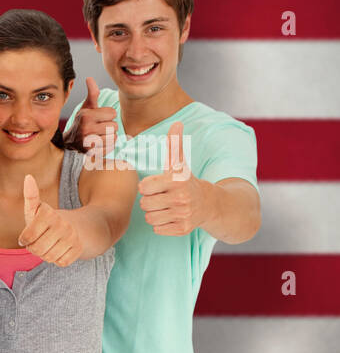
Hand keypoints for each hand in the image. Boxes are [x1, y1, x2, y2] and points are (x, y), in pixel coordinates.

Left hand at [18, 174, 83, 265]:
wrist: (86, 227)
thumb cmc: (54, 220)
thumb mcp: (40, 209)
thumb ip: (31, 196)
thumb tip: (28, 177)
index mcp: (49, 214)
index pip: (27, 237)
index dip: (25, 240)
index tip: (28, 237)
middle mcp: (62, 225)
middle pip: (37, 250)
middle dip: (35, 249)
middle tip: (40, 242)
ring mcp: (72, 238)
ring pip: (48, 257)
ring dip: (47, 255)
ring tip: (51, 246)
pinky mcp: (79, 250)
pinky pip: (61, 263)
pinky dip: (59, 260)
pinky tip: (62, 250)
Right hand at [71, 77, 118, 167]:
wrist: (70, 143)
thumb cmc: (81, 122)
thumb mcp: (86, 108)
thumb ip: (92, 94)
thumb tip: (90, 78)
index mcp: (86, 116)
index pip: (112, 113)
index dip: (108, 115)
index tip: (99, 118)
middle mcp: (86, 129)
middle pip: (114, 126)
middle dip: (109, 126)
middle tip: (99, 128)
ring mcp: (89, 142)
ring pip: (114, 137)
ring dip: (109, 136)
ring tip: (99, 135)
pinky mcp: (92, 153)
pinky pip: (111, 147)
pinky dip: (108, 146)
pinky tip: (99, 144)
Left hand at [138, 121, 207, 235]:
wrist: (209, 204)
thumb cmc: (186, 182)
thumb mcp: (180, 164)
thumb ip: (174, 145)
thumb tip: (176, 122)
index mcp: (177, 180)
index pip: (144, 187)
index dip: (147, 186)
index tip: (157, 185)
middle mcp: (181, 198)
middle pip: (145, 204)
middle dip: (150, 201)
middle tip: (162, 197)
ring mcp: (183, 215)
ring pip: (150, 218)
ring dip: (154, 213)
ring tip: (165, 206)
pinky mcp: (183, 229)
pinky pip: (158, 229)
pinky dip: (161, 225)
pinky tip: (171, 216)